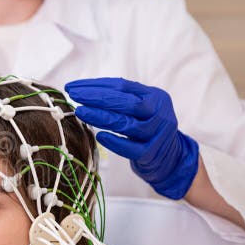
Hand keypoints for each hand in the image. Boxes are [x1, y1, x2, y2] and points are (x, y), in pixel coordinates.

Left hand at [64, 77, 198, 199]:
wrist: (171, 158)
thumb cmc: (146, 129)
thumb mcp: (139, 109)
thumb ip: (120, 99)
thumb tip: (83, 90)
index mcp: (155, 96)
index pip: (122, 87)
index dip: (96, 85)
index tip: (72, 86)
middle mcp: (160, 113)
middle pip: (127, 103)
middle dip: (97, 98)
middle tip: (74, 95)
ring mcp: (158, 134)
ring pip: (128, 125)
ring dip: (102, 117)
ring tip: (81, 112)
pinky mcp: (152, 154)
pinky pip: (132, 148)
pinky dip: (116, 142)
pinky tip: (100, 136)